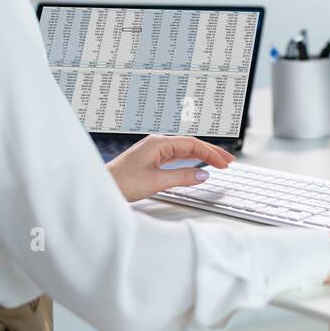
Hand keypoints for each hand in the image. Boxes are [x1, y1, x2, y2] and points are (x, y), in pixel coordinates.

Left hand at [106, 135, 232, 201]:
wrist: (100, 187)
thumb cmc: (122, 183)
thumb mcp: (156, 182)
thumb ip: (182, 177)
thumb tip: (203, 175)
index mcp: (158, 143)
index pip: (192, 144)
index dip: (211, 154)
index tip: (224, 164)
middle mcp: (156, 143)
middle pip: (190, 144)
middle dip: (211, 152)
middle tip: (229, 161)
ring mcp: (152, 151)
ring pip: (183, 150)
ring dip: (201, 155)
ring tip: (218, 162)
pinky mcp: (149, 159)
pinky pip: (175, 156)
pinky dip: (189, 160)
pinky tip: (196, 164)